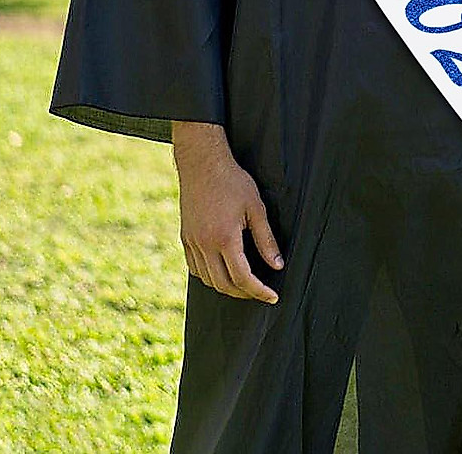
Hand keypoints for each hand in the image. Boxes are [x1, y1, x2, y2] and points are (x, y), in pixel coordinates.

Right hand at [172, 121, 283, 303]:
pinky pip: (195, 268)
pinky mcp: (184, 238)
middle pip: (223, 285)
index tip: (272, 297)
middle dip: (244, 293)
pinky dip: (209, 276)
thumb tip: (277, 265)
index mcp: (224, 239)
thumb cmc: (233, 182)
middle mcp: (204, 245)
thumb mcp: (256, 208)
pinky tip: (222, 271)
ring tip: (245, 284)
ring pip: (208, 279)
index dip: (259, 291)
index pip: (242, 278)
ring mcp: (191, 243)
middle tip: (261, 292)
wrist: (202, 164)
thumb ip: (266, 240)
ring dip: (226, 287)